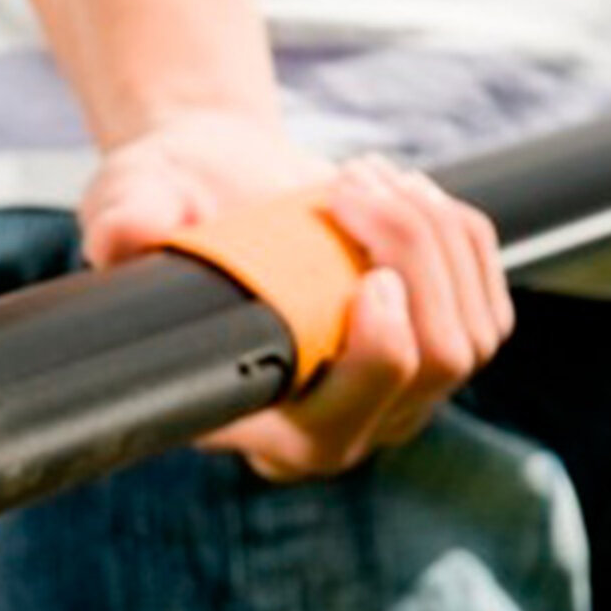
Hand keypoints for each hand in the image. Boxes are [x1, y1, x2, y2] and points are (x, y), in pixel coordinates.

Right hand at [79, 113, 514, 480]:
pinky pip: (488, 301)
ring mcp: (400, 399)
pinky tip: (402, 192)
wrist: (214, 190)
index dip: (372, 362)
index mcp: (257, 429)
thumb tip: (127, 236)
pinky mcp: (445, 348)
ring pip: (470, 336)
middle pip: (429, 369)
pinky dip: (457, 233)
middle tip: (349, 187)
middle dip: (412, 262)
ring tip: (362, 178)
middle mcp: (337, 432)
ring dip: (433, 237)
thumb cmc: (163, 209)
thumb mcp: (125, 205)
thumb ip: (121, 224)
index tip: (369, 283)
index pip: (336, 431)